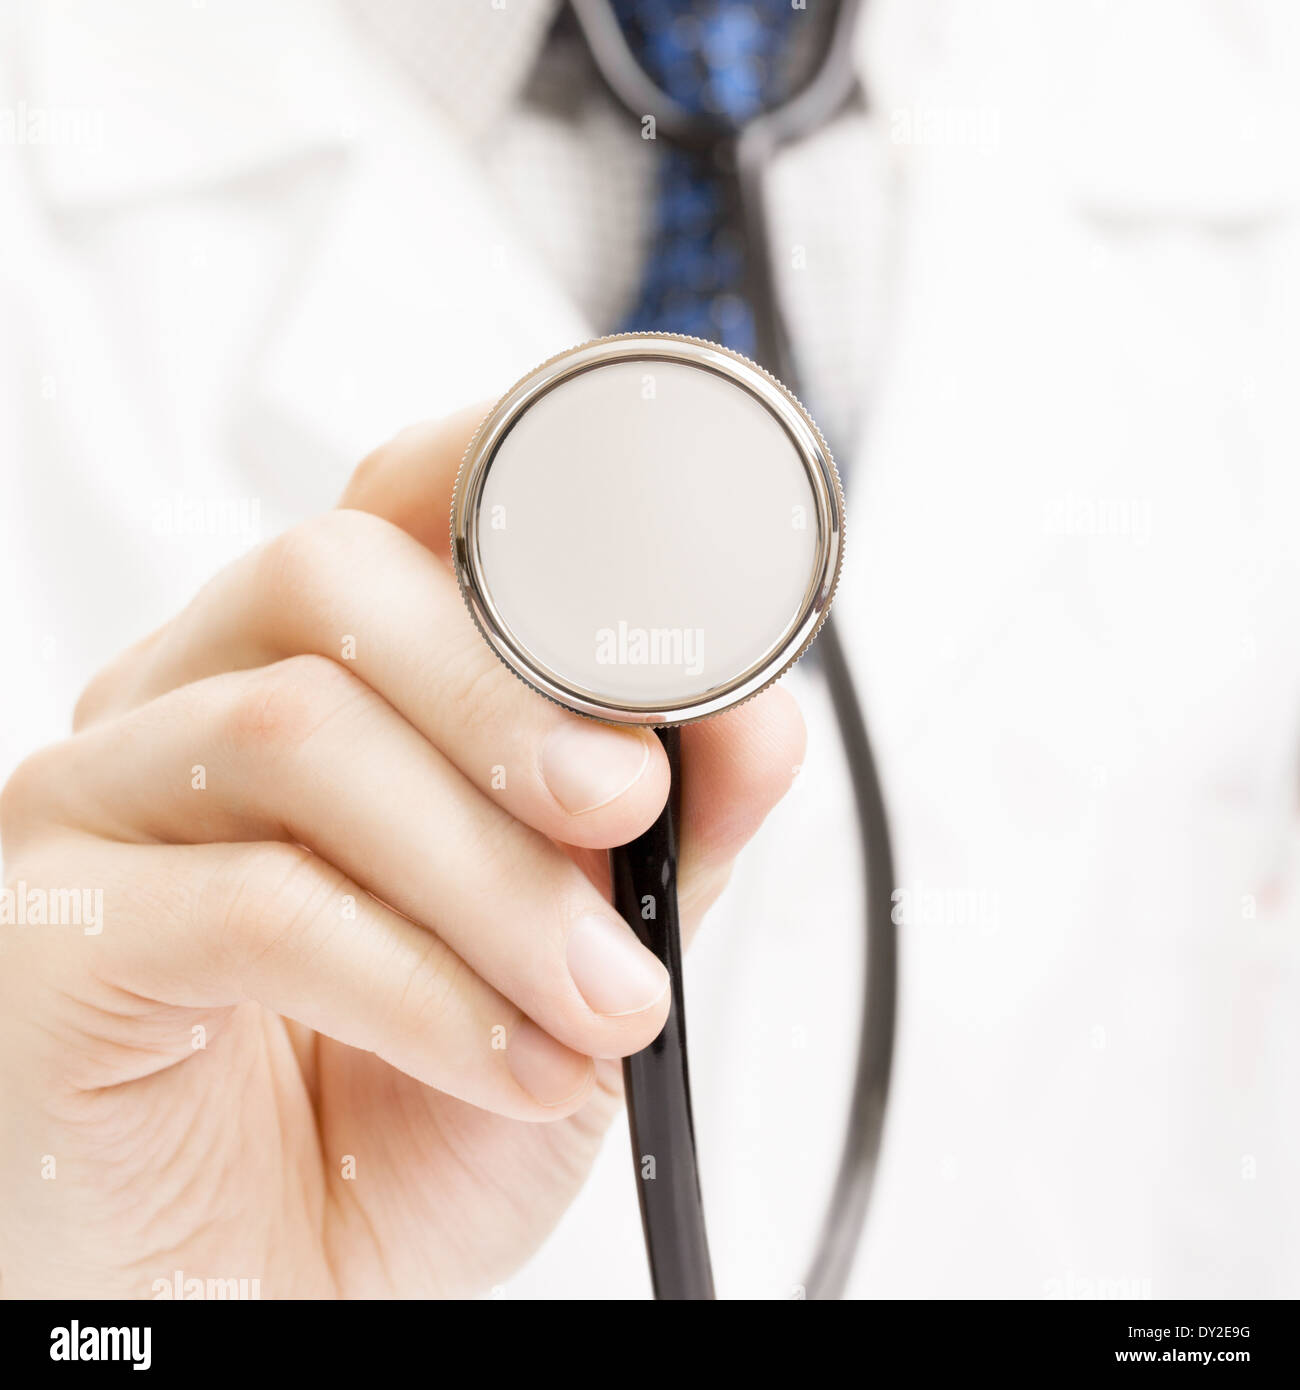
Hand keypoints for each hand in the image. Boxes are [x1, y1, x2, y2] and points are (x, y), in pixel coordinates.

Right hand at [0, 407, 804, 1297]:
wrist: (273, 1286)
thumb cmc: (405, 1115)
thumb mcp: (579, 960)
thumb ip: (669, 834)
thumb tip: (760, 720)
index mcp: (314, 673)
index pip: (392, 507)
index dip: (510, 486)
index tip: (651, 577)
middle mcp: (190, 705)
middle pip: (330, 578)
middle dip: (512, 702)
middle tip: (628, 814)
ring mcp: (101, 807)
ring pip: (297, 731)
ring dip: (490, 877)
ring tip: (598, 1001)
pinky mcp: (54, 935)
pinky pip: (250, 904)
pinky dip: (418, 985)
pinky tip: (507, 1060)